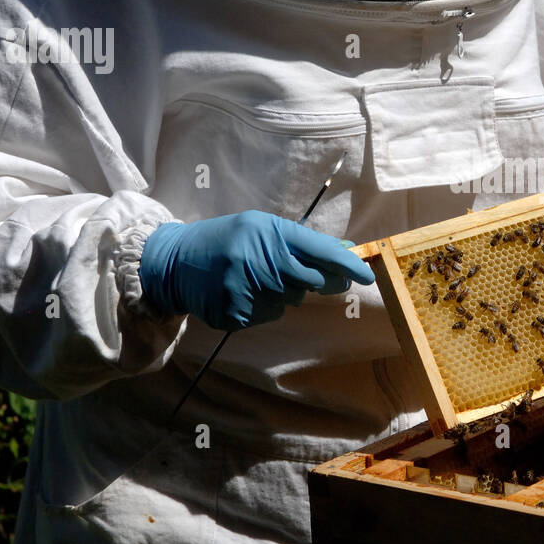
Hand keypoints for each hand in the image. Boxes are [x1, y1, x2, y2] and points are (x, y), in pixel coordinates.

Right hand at [138, 210, 373, 330]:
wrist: (176, 260)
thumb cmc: (228, 240)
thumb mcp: (262, 229)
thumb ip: (302, 242)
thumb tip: (346, 255)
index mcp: (269, 231)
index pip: (320, 250)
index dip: (347, 265)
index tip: (367, 276)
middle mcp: (259, 258)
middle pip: (311, 281)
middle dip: (320, 282)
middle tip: (313, 278)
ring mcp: (246, 287)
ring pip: (291, 300)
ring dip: (283, 293)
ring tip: (257, 277)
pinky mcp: (236, 312)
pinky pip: (269, 315)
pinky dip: (263, 306)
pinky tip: (244, 292)